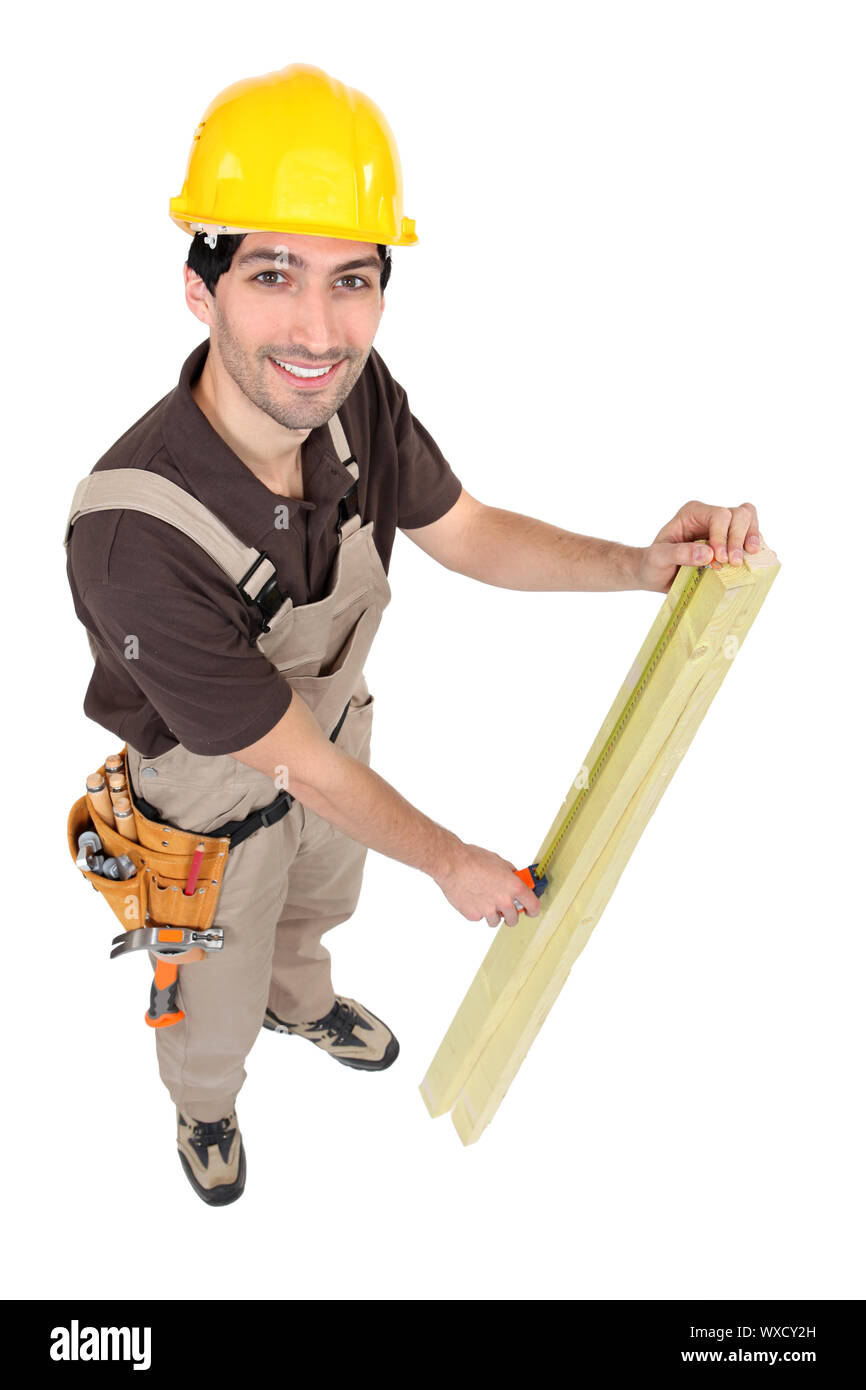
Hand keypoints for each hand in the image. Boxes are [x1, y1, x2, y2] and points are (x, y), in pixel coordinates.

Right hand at [433, 842, 541, 926]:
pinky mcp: (473, 915)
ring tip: (483, 900)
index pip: (533, 905)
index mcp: (514, 887)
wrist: (451, 864)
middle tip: (503, 907)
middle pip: (514, 919)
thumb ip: (510, 874)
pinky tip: (471, 898)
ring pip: (496, 921)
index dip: (533, 910)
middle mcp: (503, 901)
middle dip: (510, 914)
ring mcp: (488, 911)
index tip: (530, 911)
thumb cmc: (472, 860)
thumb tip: (516, 878)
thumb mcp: (498, 861)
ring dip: (493, 914)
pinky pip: (479, 917)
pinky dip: (476, 911)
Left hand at [637, 500, 762, 593]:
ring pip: (750, 520)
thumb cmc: (654, 563)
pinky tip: (755, 562)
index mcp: (693, 513)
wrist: (656, 575)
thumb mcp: (658, 558)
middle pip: (740, 514)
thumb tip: (708, 554)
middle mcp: (710, 516)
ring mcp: (724, 528)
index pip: (718, 515)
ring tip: (748, 559)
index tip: (719, 558)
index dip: (723, 535)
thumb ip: (679, 553)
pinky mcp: (731, 543)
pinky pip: (751, 538)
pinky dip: (756, 547)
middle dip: (739, 538)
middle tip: (734, 563)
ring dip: (752, 539)